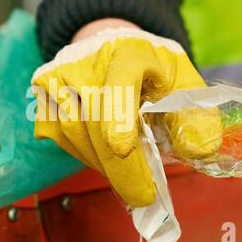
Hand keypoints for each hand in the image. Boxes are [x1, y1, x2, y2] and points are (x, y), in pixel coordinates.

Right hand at [31, 23, 221, 207]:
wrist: (113, 44)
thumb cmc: (154, 71)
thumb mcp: (185, 85)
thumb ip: (196, 116)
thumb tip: (200, 149)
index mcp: (130, 51)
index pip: (119, 81)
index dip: (118, 115)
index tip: (122, 149)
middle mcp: (88, 57)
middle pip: (93, 118)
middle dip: (118, 166)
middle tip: (141, 197)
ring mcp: (59, 71)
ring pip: (72, 131)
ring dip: (101, 164)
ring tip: (128, 178)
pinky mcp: (42, 88)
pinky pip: (57, 134)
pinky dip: (83, 155)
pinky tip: (104, 160)